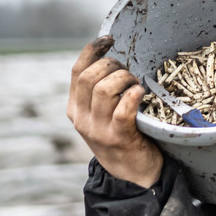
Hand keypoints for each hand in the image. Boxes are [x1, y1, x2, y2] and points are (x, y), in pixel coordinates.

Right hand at [67, 36, 163, 187]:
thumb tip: (111, 59)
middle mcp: (81, 117)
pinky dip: (134, 95)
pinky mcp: (118, 137)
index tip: (109, 40)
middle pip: (90, 76)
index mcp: (74, 108)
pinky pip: (123, 108)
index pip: (77, 71)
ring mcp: (98, 129)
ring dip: (125, 79)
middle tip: (129, 73)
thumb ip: (99, 93)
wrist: (132, 175)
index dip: (92, 50)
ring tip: (136, 85)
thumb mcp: (101, 116)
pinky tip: (141, 94)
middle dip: (113, 66)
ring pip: (104, 88)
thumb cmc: (122, 137)